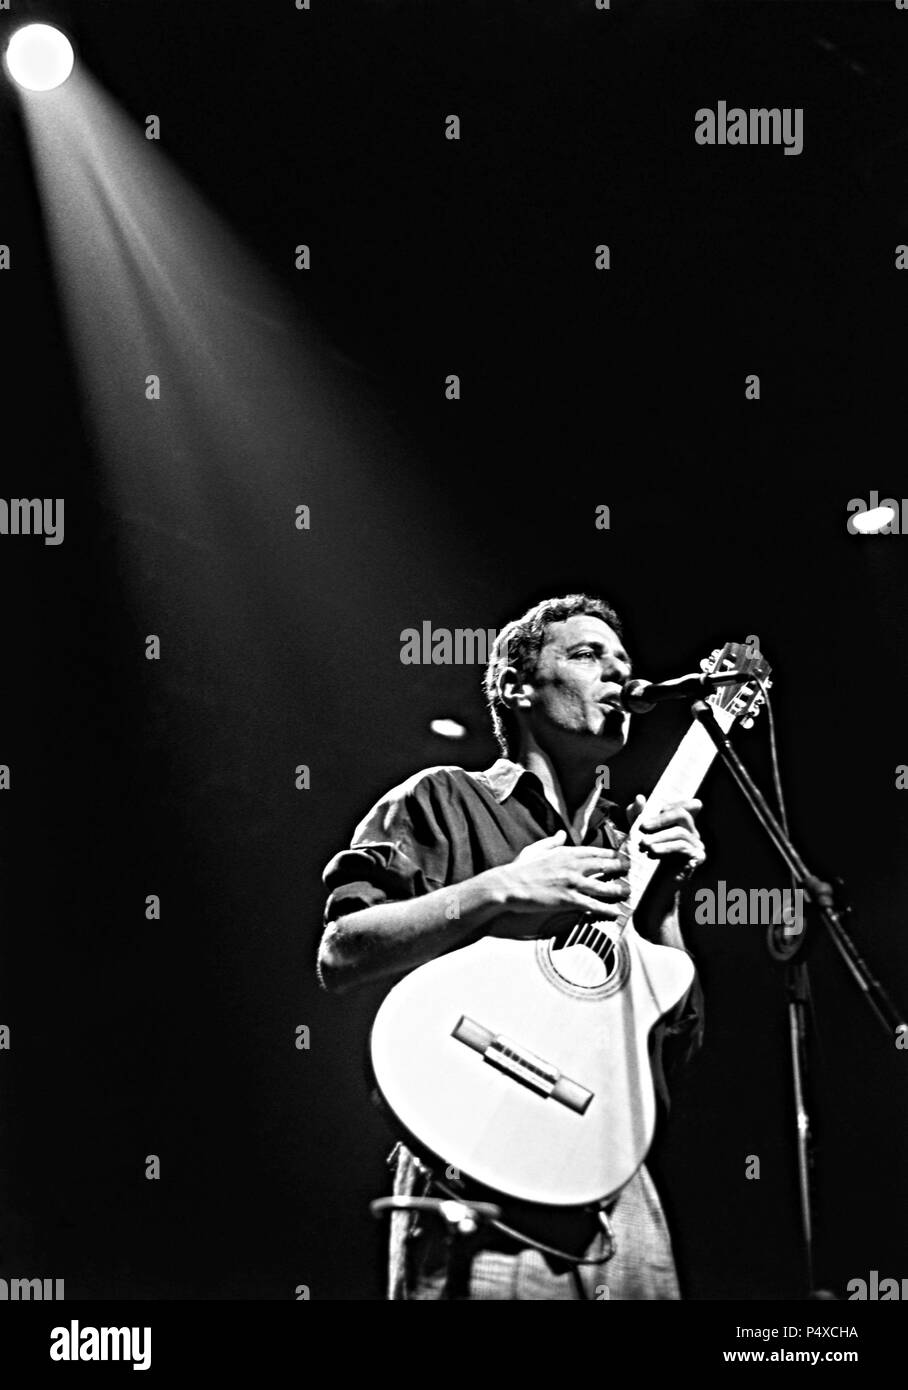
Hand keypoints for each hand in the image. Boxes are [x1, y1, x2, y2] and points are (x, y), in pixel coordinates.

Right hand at [486, 830, 630, 939]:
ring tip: (628, 893)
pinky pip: (593, 905)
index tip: (622, 857)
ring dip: (618, 890)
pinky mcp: (568, 899)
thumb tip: (562, 833)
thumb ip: (552, 842)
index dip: (612, 855)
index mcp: (566, 852)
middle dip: (621, 868)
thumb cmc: (520, 869)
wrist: (508, 886)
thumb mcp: (536, 850)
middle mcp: (573, 865)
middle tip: (631, 872)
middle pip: (605, 865)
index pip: (596, 852)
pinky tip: (615, 912)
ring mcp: (572, 882)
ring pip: (604, 886)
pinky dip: (606, 909)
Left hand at [628, 794, 705, 933]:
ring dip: (659, 836)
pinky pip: (683, 846)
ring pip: (681, 831)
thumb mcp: (636, 836)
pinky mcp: (697, 859)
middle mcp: (692, 834)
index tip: (650, 811)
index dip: (668, 803)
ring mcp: (697, 847)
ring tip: (644, 845)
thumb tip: (640, 798)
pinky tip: (652, 852)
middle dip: (660, 818)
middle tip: (642, 827)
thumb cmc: (642, 864)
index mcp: (681, 827)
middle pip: (683, 813)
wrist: (650, 894)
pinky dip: (665, 847)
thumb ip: (637, 817)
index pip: (682, 805)